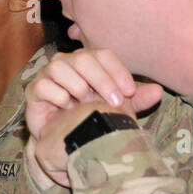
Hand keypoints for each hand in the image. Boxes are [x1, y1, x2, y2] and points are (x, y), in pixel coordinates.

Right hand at [24, 49, 161, 189]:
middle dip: (102, 80)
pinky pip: (45, 86)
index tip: (130, 92)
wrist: (63, 139)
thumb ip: (136, 100)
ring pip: (60, 68)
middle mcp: (67, 63)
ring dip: (78, 87)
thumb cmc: (89, 117)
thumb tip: (158, 91)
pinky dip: (59, 97)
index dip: (117, 70)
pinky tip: (67, 109)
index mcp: (88, 62)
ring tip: (87, 104)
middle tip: (115, 102)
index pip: (103, 54)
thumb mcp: (116, 109)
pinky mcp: (34, 90)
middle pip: (83, 59)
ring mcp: (48, 75)